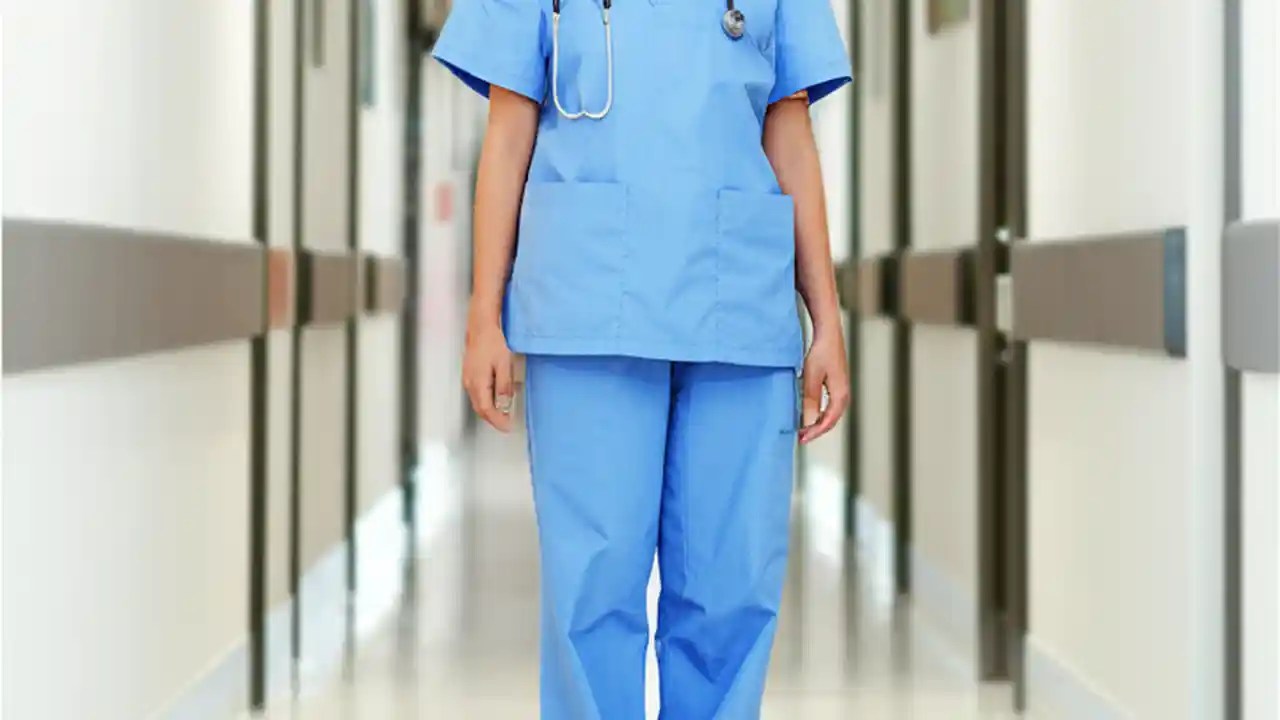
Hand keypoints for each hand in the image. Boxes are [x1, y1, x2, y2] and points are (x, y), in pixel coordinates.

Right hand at [462, 308, 515, 432]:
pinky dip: (485, 401)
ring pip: (477, 402)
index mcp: (478, 383)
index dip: (497, 421)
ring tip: (502, 415)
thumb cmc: (493, 342)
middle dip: (493, 419)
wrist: (480, 326)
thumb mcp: (504, 365)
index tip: (507, 427)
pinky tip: (495, 400)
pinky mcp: (469, 374)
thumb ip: (504, 387)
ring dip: (489, 411)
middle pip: (480, 409)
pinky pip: (476, 394)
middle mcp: (469, 383)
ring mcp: (467, 379)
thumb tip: (504, 405)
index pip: (486, 409)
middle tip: (506, 424)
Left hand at [798, 329, 849, 444]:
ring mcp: (842, 390)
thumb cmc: (822, 351)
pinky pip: (830, 406)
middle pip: (831, 420)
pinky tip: (809, 414)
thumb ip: (810, 398)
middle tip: (801, 437)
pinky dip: (820, 413)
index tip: (802, 438)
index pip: (828, 421)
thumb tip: (808, 420)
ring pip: (831, 414)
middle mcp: (844, 394)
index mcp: (840, 395)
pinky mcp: (837, 385)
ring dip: (818, 422)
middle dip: (816, 430)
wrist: (828, 334)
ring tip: (804, 428)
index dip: (815, 432)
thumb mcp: (811, 376)